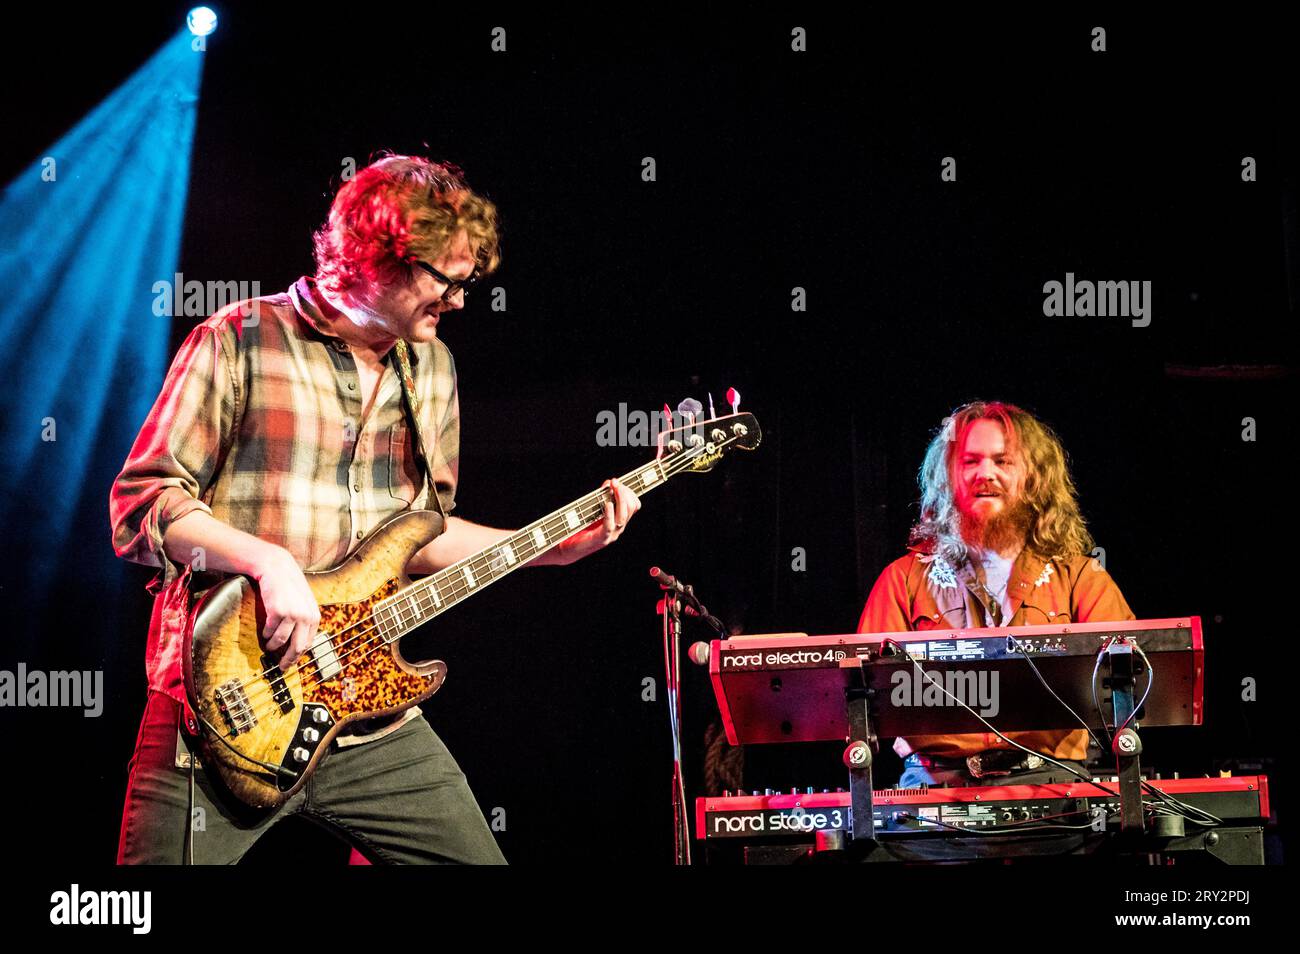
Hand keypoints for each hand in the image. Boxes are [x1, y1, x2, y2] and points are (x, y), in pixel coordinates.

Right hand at [252, 547, 320, 670]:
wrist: (277, 568)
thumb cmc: (289, 585)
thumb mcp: (303, 602)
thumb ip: (304, 619)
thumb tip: (298, 641)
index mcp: (314, 616)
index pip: (308, 643)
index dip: (298, 655)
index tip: (291, 662)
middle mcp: (306, 617)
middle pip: (297, 647)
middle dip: (288, 660)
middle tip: (281, 666)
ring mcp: (293, 614)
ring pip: (281, 641)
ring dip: (273, 647)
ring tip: (268, 646)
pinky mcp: (278, 612)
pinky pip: (270, 631)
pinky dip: (266, 634)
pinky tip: (264, 633)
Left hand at [556, 477, 641, 564]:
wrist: (568, 547)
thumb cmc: (580, 527)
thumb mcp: (594, 509)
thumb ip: (602, 497)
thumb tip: (608, 483)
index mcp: (619, 521)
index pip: (633, 505)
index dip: (628, 492)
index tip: (617, 482)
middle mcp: (618, 528)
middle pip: (630, 509)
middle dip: (624, 492)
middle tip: (615, 482)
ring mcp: (611, 535)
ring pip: (623, 517)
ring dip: (620, 499)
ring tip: (614, 488)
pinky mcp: (600, 540)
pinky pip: (609, 526)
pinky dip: (609, 514)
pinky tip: (607, 504)